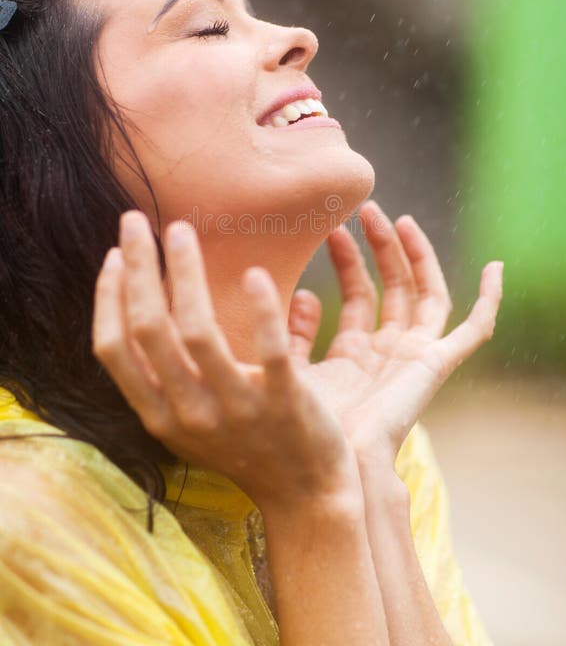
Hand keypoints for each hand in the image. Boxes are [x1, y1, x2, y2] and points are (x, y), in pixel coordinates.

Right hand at [92, 211, 358, 514]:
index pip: (114, 349)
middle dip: (138, 268)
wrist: (306, 496)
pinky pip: (270, 350)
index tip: (115, 255)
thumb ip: (169, 373)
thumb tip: (158, 300)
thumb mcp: (191, 420)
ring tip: (183, 231)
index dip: (108, 297)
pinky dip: (261, 310)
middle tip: (138, 220)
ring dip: (184, 274)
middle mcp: (188, 412)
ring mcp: (236, 408)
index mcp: (160, 414)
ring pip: (196, 331)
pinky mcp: (285, 402)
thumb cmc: (245, 448)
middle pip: (148, 329)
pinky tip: (254, 274)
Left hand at [288, 201, 502, 463]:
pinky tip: (495, 268)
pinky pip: (474, 329)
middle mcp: (389, 354)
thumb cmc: (308, 427)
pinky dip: (490, 300)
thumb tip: (303, 292)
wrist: (335, 464)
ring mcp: (417, 358)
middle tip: (365, 210)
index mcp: (356, 357)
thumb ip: (296, 332)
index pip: (359, 296)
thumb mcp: (294, 367)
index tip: (332, 230)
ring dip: (416, 256)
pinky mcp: (439, 366)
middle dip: (381, 248)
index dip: (349, 262)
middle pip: (394, 288)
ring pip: (426, 295)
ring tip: (399, 218)